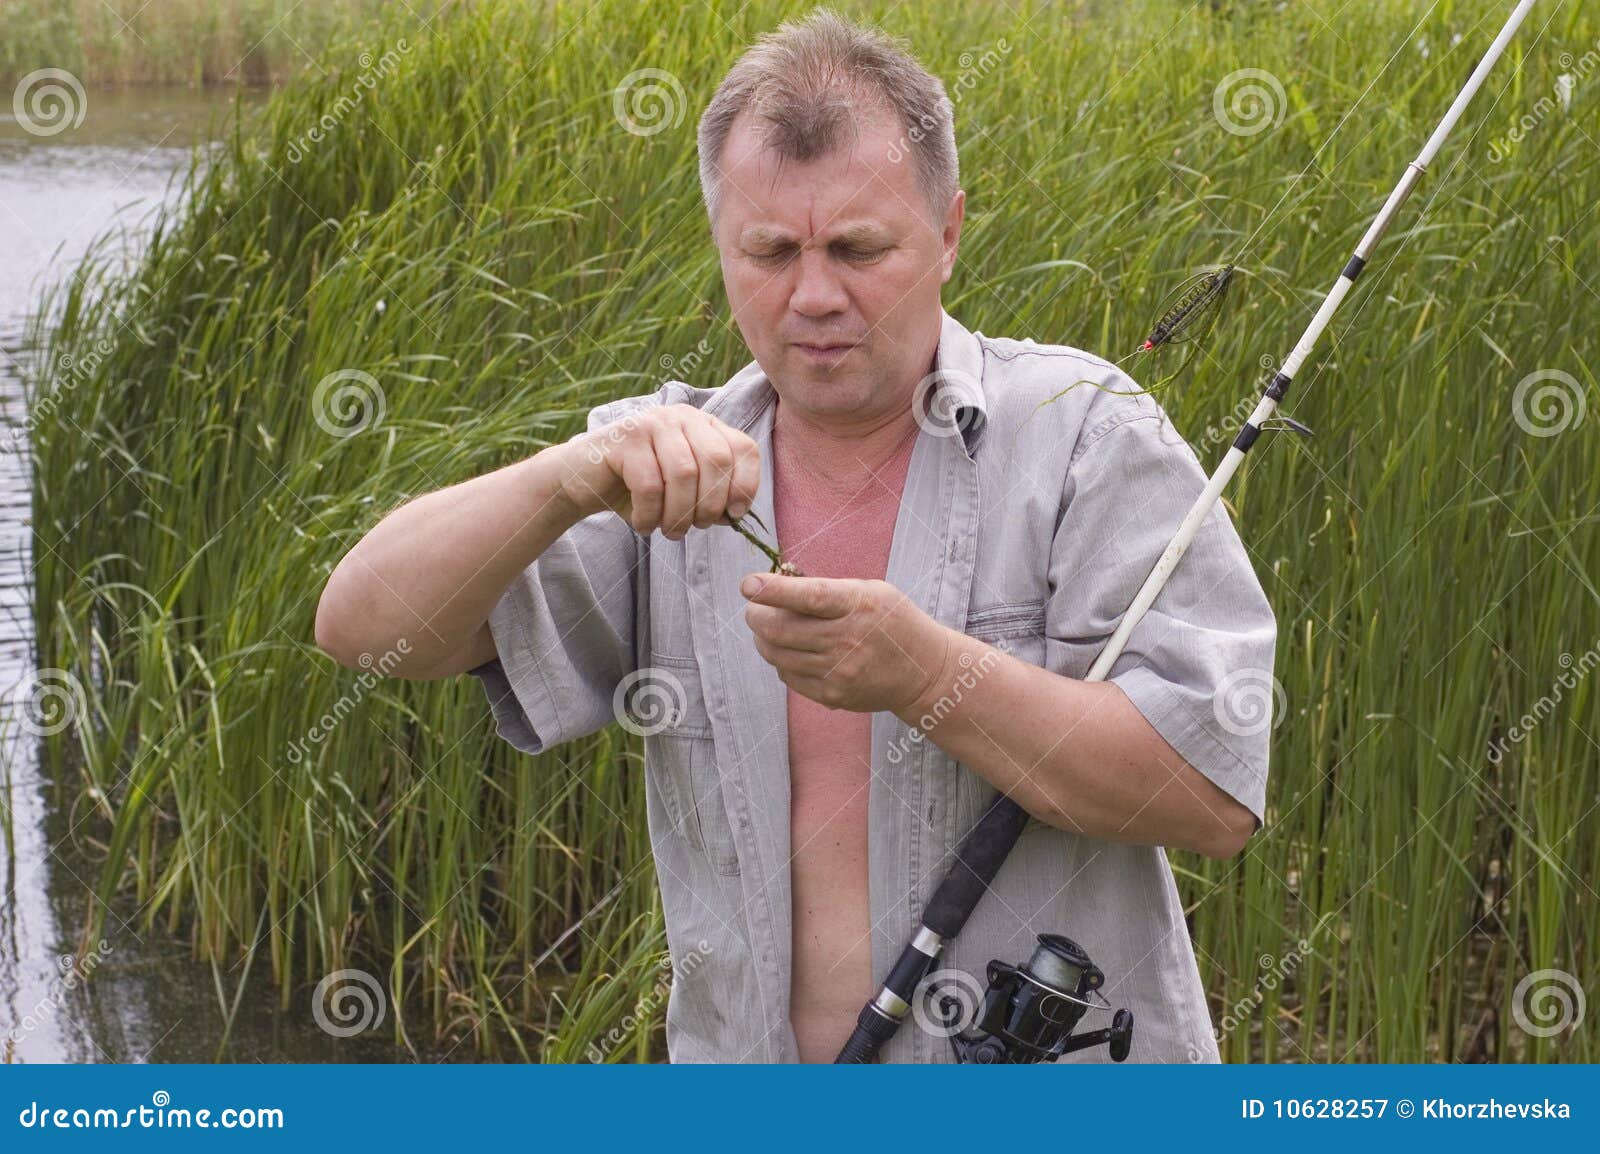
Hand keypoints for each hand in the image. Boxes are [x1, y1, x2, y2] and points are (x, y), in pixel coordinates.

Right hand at [557, 403, 759, 538]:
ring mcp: (652, 422)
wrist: (583, 480)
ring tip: (670, 532)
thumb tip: (735, 514)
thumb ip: (712, 498)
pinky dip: (649, 515)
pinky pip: (650, 485)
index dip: (745, 485)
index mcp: (704, 425)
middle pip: (717, 460)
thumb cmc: (639, 488)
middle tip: (695, 528)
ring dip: (679, 515)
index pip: (744, 448)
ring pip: (684, 474)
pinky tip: (642, 524)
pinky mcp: (624, 439)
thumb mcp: (684, 494)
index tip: (733, 515)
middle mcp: (682, 416)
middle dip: (710, 505)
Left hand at [739, 573, 955, 714]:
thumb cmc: (892, 621)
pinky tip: (790, 650)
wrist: (922, 672)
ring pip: (777, 655)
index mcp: (857, 606)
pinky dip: (780, 659)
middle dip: (756, 615)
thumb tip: (775, 587)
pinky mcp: (831, 695)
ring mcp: (837, 672)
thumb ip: (827, 589)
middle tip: (753, 608)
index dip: (774, 590)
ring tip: (767, 628)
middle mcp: (846, 641)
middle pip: (780, 630)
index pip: (809, 596)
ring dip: (762, 638)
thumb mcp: (869, 592)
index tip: (747, 585)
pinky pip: (787, 676)